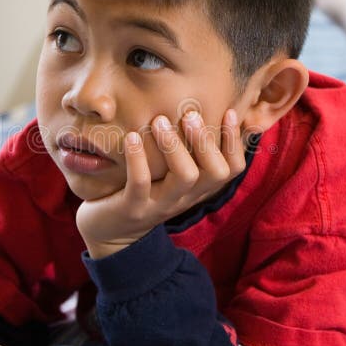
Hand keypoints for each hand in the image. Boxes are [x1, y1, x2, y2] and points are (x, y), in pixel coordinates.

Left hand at [76, 108, 245, 257]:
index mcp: (198, 190)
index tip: (228, 112)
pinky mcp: (133, 208)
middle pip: (215, 172)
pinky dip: (138, 158)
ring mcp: (160, 205)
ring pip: (184, 177)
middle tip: (189, 114)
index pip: (232, 170)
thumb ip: (186, 154)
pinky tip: (131, 137)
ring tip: (159, 121)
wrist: (109, 232)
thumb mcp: (168, 176)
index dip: (236, 142)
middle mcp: (185, 198)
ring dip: (174, 145)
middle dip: (206, 140)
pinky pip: (141, 183)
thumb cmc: (142, 191)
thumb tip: (205, 116)